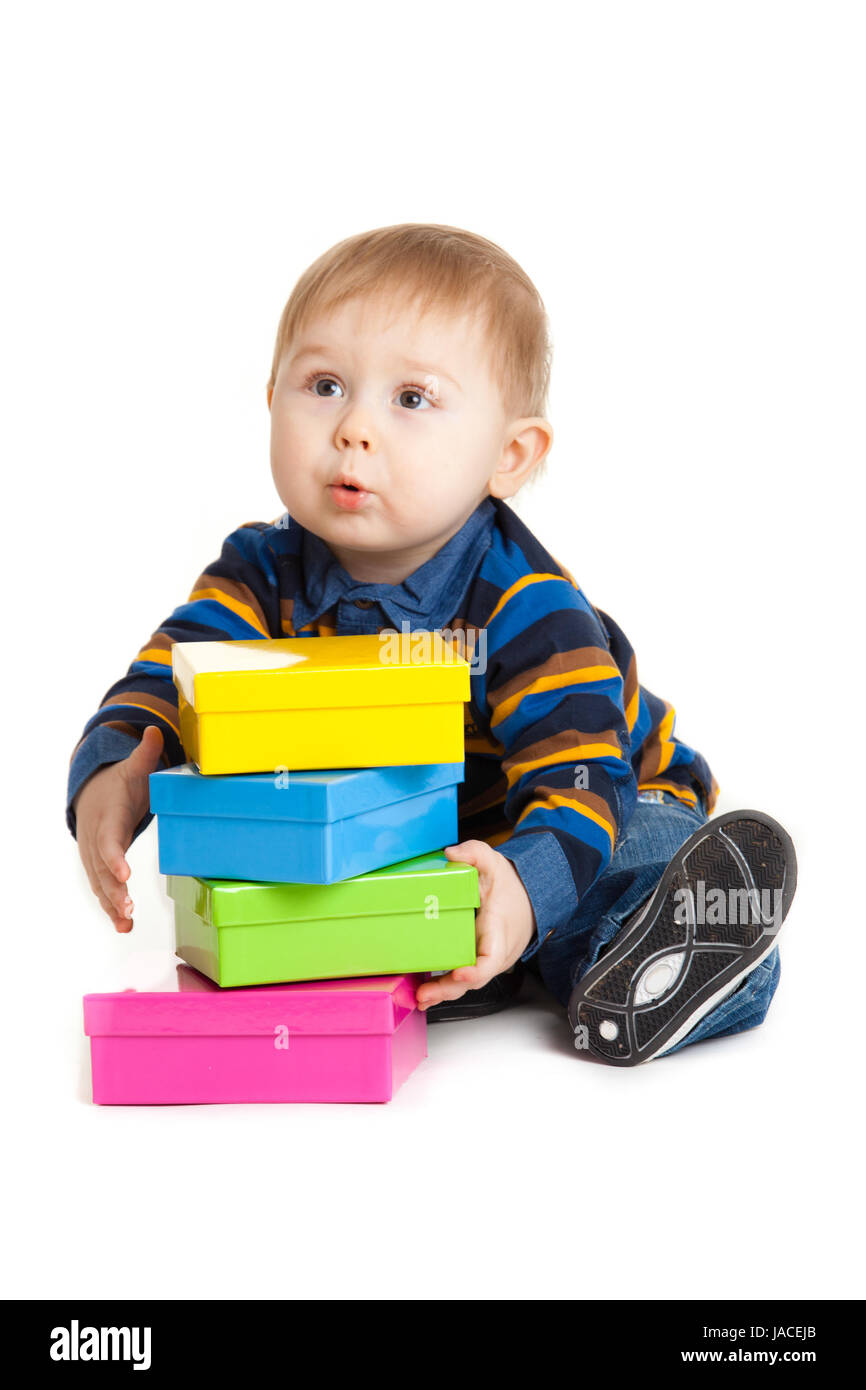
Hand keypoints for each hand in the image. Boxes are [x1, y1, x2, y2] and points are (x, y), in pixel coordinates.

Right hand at [72, 725, 164, 932]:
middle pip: (102, 868)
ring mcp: (94, 857)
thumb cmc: (119, 782)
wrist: (92, 794)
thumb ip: (145, 753)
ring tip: (126, 923)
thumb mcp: (133, 767)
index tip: (125, 874)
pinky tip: (123, 927)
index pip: (108, 840)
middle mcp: (97, 840)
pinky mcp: (98, 868)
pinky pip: (102, 890)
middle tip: (128, 907)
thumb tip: (155, 729)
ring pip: (100, 884)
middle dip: (113, 889)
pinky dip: (111, 909)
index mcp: (108, 817)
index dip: (114, 857)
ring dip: (112, 905)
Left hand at [415, 840, 536, 1009]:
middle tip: (425, 994)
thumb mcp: (494, 862)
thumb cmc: (510, 887)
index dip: (477, 969)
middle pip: (475, 977)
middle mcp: (496, 952)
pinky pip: (463, 979)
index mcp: (500, 930)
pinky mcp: (478, 962)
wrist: (528, 899)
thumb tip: (451, 853)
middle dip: (450, 988)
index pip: (492, 957)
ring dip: (444, 992)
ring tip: (420, 998)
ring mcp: (487, 960)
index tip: (459, 971)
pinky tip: (425, 994)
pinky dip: (445, 988)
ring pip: (467, 983)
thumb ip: (475, 853)